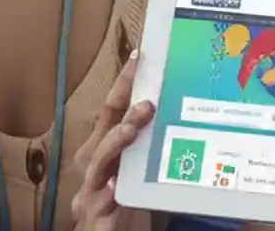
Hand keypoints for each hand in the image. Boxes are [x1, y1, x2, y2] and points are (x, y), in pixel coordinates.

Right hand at [70, 51, 154, 229]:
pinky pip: (100, 203)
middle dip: (122, 113)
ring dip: (114, 145)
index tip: (139, 59)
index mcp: (104, 149)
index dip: (123, 84)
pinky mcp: (97, 217)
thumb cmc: (127, 202)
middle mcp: (94, 167)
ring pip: (98, 164)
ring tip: (130, 131)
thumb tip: (182, 106)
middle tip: (147, 101)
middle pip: (103, 132)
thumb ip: (152, 142)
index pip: (112, 110)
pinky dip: (107, 193)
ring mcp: (92, 192)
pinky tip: (117, 185)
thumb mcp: (140, 168)